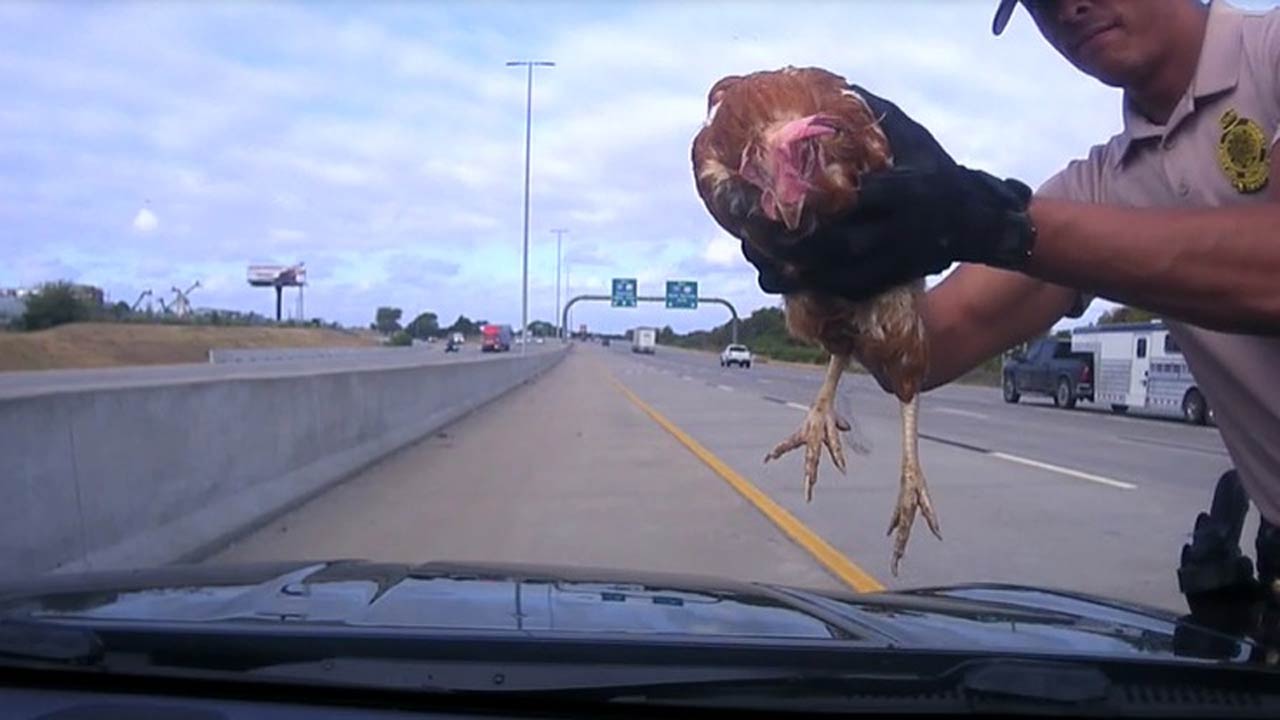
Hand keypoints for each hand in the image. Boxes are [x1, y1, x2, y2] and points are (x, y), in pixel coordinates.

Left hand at [750, 85, 1036, 300]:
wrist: (974, 220)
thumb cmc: (934, 171)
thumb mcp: (912, 137)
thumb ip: (875, 117)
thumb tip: (835, 86)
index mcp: (902, 190)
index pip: (854, 199)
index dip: (811, 204)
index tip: (774, 200)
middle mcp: (898, 229)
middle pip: (839, 243)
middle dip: (794, 245)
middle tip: (756, 238)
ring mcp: (896, 259)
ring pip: (840, 275)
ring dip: (797, 275)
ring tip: (763, 268)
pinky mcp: (892, 280)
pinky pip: (849, 291)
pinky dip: (816, 290)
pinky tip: (788, 284)